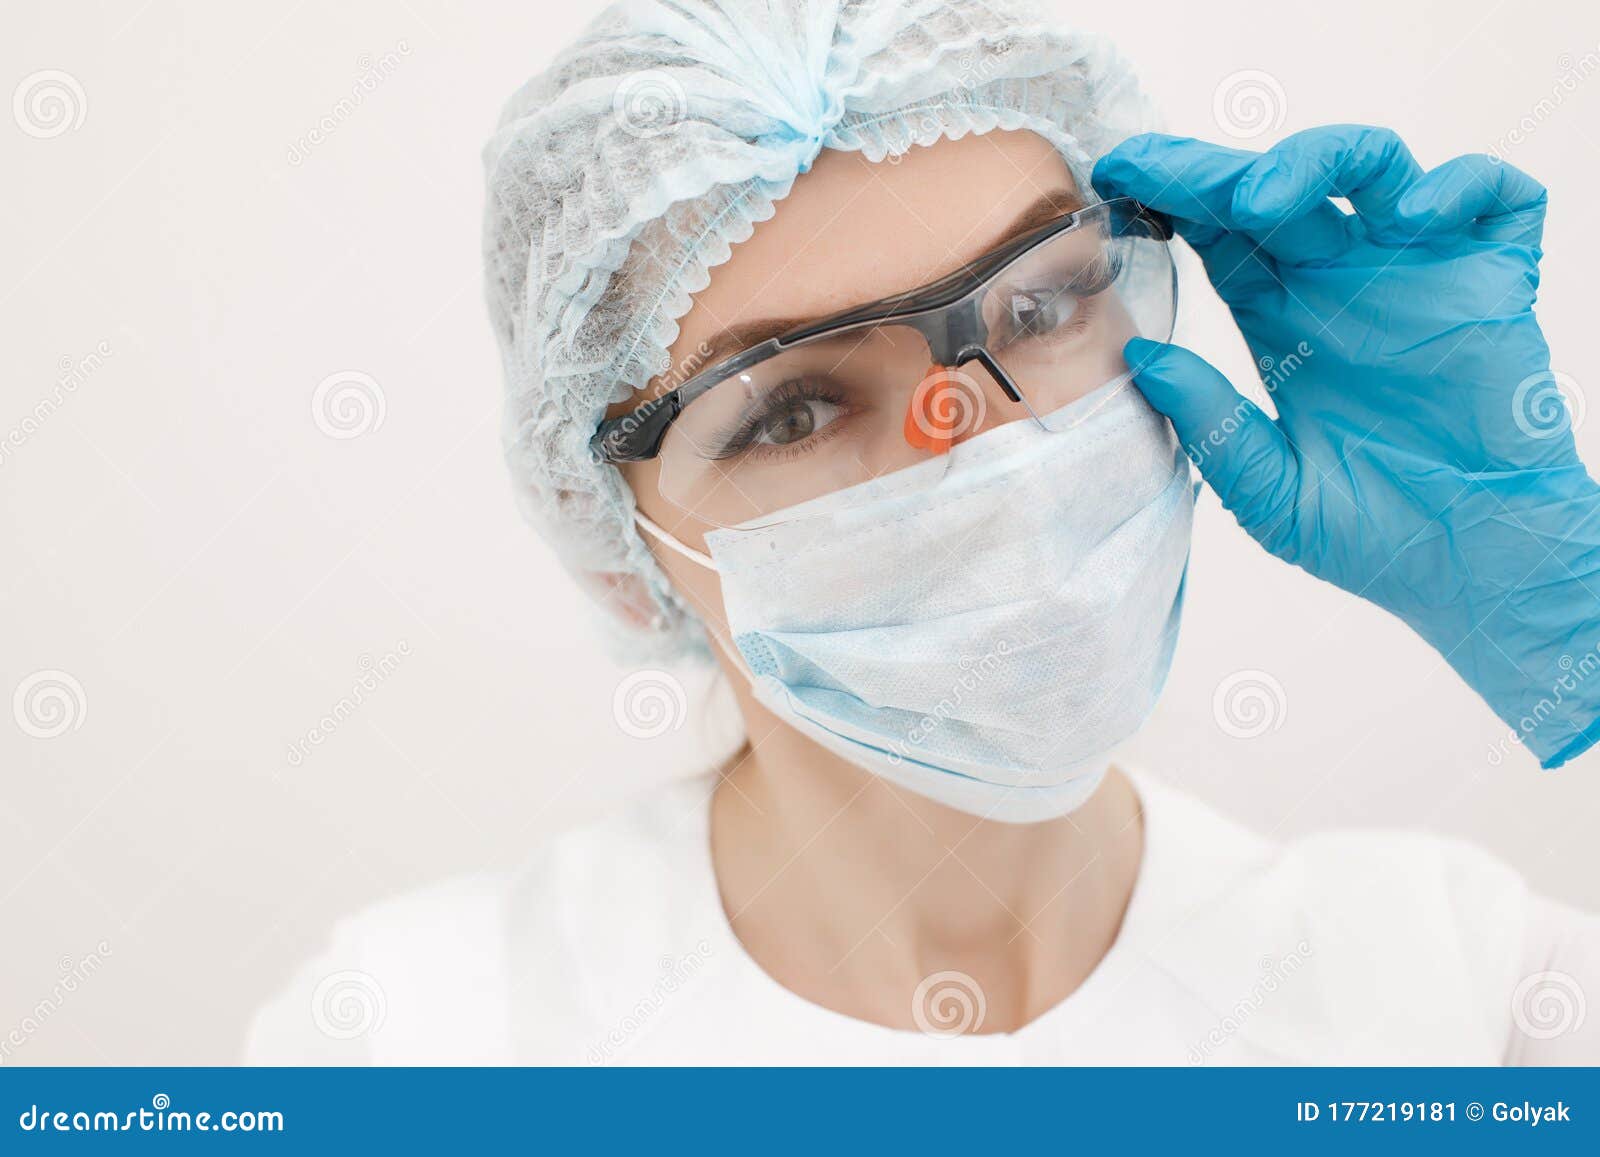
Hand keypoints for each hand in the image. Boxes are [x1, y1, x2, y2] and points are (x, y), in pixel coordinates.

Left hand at [1094, 124, 1599, 766]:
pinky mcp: (1495, 280)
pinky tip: (1412, 216)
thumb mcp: (1268, 490)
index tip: (1114, 181)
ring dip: (1314, 160)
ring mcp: (1420, 273)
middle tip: (1154, 170)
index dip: (1171, 198)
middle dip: (1211, 169)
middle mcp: (1345, 282)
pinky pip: (1495, 196)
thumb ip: (1211, 424)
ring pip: (1372, 166)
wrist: (1472, 567)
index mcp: (1283, 321)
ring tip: (1259, 201)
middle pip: (1277, 189)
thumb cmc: (1371, 535)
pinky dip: (1459, 184)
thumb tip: (1141, 355)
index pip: (1220, 234)